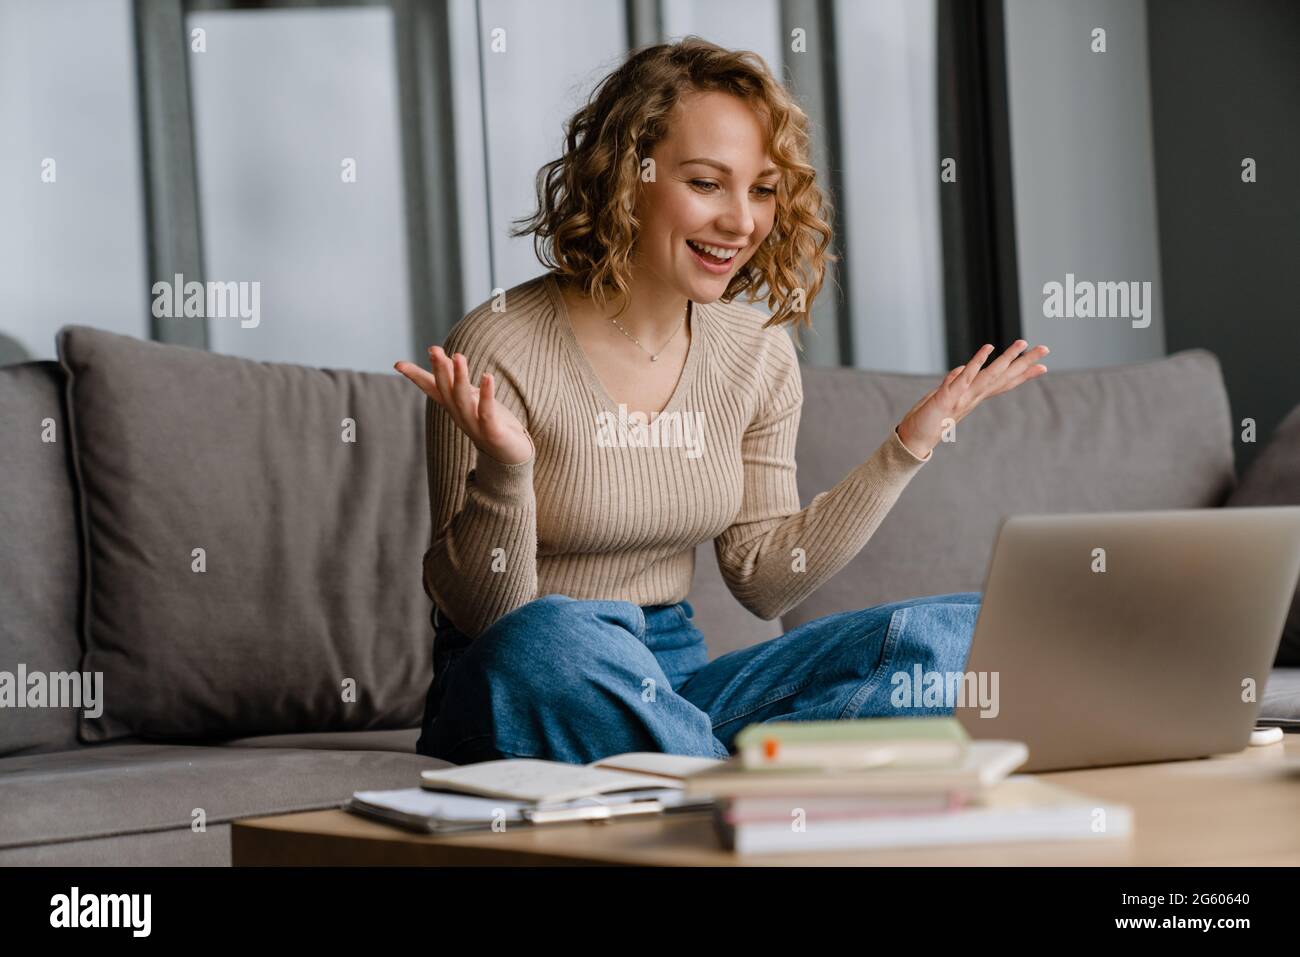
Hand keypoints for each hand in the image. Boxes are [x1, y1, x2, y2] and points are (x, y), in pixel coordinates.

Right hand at [394, 347, 533, 465]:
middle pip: (445, 390)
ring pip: (462, 399)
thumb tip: (446, 356)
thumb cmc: (491, 422)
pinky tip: (487, 376)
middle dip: (440, 370)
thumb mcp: (473, 398)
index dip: (415, 377)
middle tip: (434, 349)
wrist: (512, 454)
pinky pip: (486, 412)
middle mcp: (459, 415)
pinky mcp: (492, 432)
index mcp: (453, 406)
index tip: (397, 364)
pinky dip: (486, 394)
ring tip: (459, 356)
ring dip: (460, 377)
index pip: (431, 389)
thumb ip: (459, 380)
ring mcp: (474, 425)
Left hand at [896, 340, 1048, 458]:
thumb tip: (963, 368)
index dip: (1023, 375)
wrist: (913, 439)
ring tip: (1022, 343)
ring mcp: (962, 397)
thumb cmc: (929, 419)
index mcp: (974, 397)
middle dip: (1025, 363)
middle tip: (1045, 348)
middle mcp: (973, 397)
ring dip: (1007, 358)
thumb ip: (955, 382)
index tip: (1044, 366)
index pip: (1003, 383)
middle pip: (1003, 377)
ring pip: (990, 375)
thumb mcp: (944, 396)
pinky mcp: (948, 397)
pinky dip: (977, 362)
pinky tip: (988, 348)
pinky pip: (965, 377)